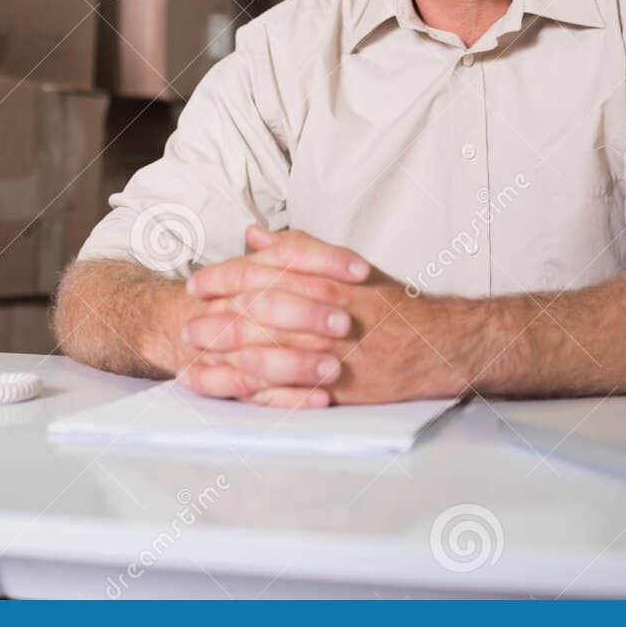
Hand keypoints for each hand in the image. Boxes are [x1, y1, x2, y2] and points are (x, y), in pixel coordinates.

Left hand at [178, 227, 470, 405]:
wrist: (440, 345)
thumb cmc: (391, 306)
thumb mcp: (346, 268)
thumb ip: (298, 249)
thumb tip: (255, 235)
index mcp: (326, 280)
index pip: (263, 273)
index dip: (223, 278)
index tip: (197, 284)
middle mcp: (326, 314)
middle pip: (256, 312)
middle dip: (215, 317)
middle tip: (185, 322)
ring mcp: (331, 354)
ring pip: (266, 352)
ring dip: (224, 354)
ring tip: (193, 356)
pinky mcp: (336, 389)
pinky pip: (285, 391)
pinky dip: (252, 391)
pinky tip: (227, 390)